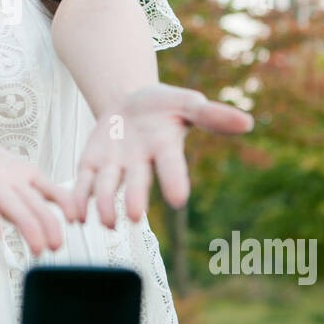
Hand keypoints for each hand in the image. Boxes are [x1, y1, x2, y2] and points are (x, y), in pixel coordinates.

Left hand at [73, 83, 254, 229]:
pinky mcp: (91, 163)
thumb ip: (211, 114)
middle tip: (133, 217)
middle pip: (137, 182)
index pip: (171, 165)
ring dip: (105, 204)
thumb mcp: (186, 102)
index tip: (178, 199)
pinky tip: (75, 215)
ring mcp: (115, 166)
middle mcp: (140, 163)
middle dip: (135, 198)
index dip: (174, 180)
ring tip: (105, 222)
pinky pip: (83, 183)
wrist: (129, 103)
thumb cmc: (164, 105)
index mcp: (165, 147)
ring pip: (107, 187)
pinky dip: (78, 199)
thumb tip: (248, 123)